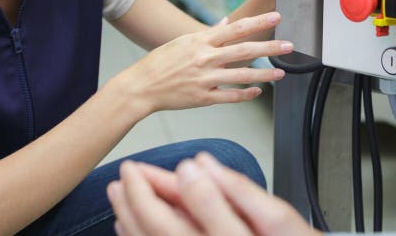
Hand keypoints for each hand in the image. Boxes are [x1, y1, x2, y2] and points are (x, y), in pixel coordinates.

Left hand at [108, 153, 318, 235]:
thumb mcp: (275, 219)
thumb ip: (236, 191)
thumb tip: (198, 166)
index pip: (168, 213)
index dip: (149, 187)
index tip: (135, 167)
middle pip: (155, 230)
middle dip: (134, 200)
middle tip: (125, 174)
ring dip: (130, 219)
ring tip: (119, 196)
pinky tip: (132, 227)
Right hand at [114, 12, 290, 114]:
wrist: (142, 86)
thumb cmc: (161, 62)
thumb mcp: (183, 41)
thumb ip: (208, 34)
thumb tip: (226, 23)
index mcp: (201, 41)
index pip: (236, 29)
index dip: (258, 23)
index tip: (276, 18)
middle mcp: (205, 58)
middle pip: (244, 52)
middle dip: (270, 48)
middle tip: (289, 45)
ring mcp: (205, 79)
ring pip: (241, 76)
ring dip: (264, 74)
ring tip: (281, 72)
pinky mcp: (203, 98)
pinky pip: (230, 97)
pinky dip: (245, 94)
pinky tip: (258, 92)